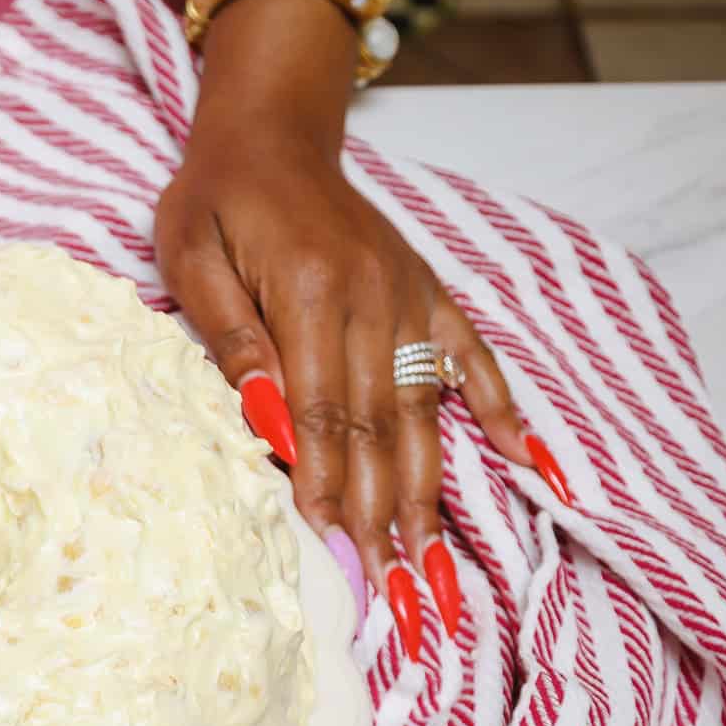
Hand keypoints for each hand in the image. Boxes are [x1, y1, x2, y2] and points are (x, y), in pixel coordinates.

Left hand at [154, 119, 561, 656]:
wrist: (270, 131)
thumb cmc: (215, 197)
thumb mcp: (191, 256)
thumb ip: (232, 337)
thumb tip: (265, 417)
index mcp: (308, 290)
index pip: (320, 412)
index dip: (328, 486)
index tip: (334, 552)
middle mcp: (373, 297)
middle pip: (380, 428)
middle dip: (383, 517)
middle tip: (392, 594)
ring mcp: (409, 296)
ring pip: (425, 412)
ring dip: (430, 494)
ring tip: (436, 568)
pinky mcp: (429, 293)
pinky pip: (475, 359)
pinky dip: (504, 413)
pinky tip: (534, 468)